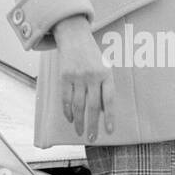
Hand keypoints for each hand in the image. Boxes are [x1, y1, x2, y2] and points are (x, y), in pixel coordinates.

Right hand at [53, 15, 114, 140]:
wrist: (74, 36)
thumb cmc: (93, 56)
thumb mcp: (104, 67)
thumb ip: (104, 88)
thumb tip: (102, 112)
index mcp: (106, 74)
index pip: (109, 100)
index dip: (110, 117)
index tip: (110, 131)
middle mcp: (92, 76)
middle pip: (92, 106)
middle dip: (92, 124)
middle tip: (92, 138)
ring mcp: (77, 76)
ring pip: (78, 105)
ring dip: (79, 121)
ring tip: (81, 133)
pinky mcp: (64, 76)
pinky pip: (66, 98)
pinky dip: (67, 111)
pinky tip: (71, 119)